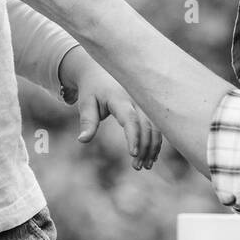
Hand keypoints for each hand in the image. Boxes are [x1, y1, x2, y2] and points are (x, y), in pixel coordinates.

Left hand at [64, 49, 162, 169]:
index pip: (130, 118)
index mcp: (120, 98)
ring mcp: (144, 103)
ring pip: (156, 126)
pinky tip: (151, 157)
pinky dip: (156, 141)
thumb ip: (87, 121)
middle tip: (137, 167)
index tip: (133, 154)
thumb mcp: (86, 103)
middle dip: (144, 147)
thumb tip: (82, 140)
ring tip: (145, 166)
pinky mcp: (148, 108)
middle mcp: (136, 99)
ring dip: (153, 147)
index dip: (133, 136)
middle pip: (147, 125)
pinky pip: (157, 125)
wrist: (101, 72)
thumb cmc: (92, 90)